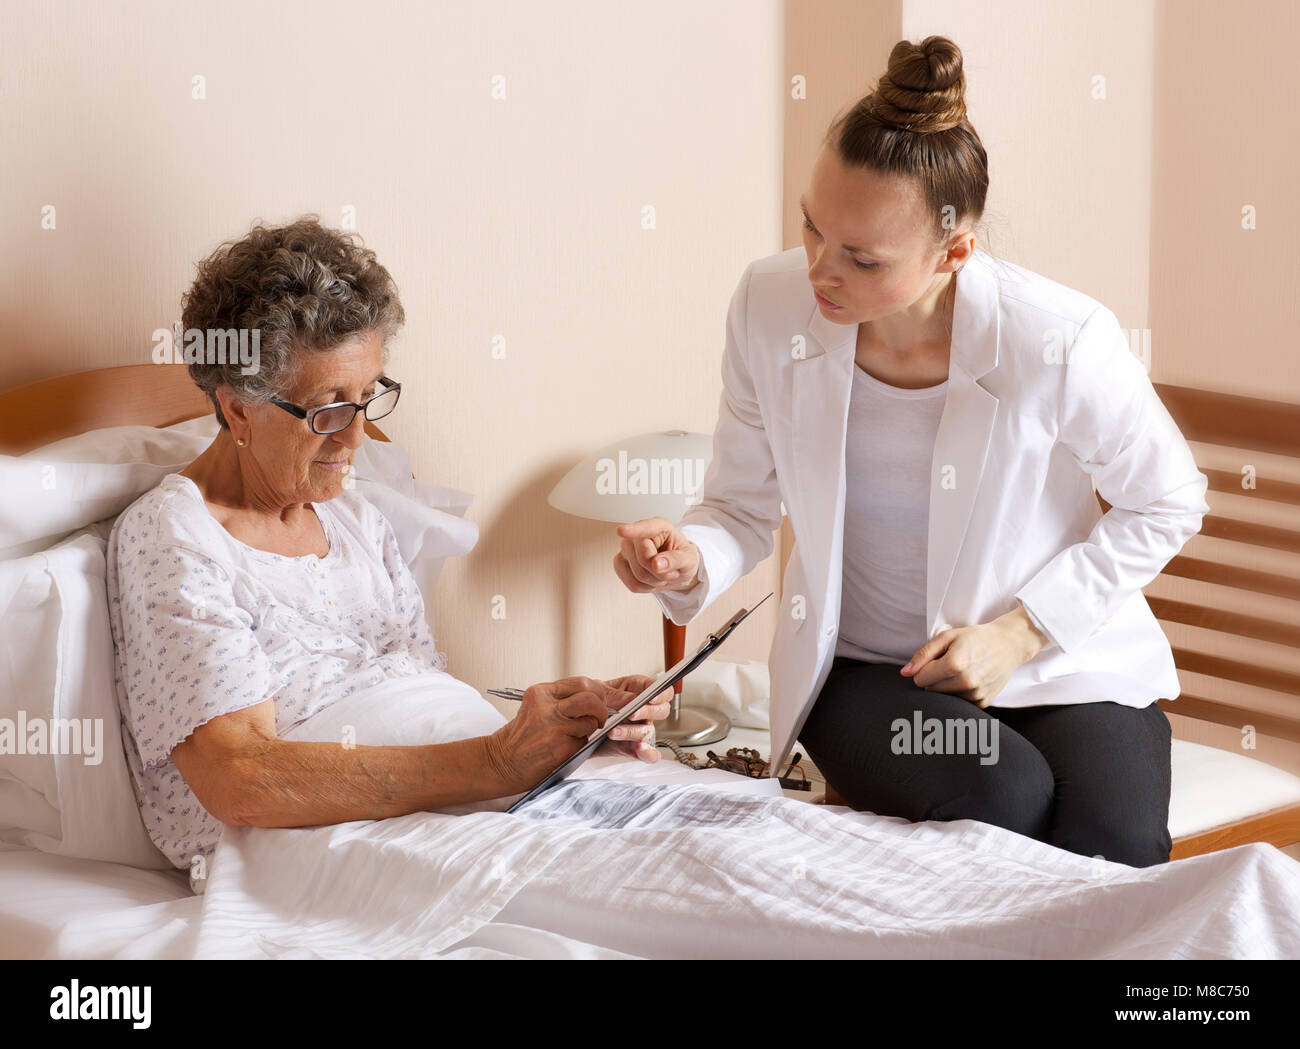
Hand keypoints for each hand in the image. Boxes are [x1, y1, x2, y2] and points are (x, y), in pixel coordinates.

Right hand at [484, 677, 611, 792]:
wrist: (500, 762)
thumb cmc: (521, 736)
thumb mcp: (536, 707)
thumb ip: (562, 698)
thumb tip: (597, 694)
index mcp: (540, 693)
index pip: (581, 683)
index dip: (598, 691)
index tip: (602, 699)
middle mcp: (546, 708)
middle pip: (591, 698)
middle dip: (602, 708)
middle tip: (600, 717)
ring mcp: (554, 729)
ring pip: (590, 722)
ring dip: (590, 729)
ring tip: (575, 735)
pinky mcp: (561, 748)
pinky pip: (584, 742)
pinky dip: (580, 745)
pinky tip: (564, 748)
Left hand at [598, 674, 668, 762]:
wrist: (578, 723)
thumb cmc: (592, 702)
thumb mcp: (598, 692)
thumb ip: (614, 694)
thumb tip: (630, 699)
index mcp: (639, 691)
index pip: (662, 691)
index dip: (662, 694)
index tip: (652, 697)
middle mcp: (644, 711)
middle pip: (661, 711)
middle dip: (648, 711)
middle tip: (632, 713)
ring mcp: (641, 730)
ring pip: (648, 731)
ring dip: (632, 732)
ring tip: (613, 731)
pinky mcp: (634, 748)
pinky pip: (650, 755)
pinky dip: (648, 753)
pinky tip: (640, 749)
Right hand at [613, 518, 701, 594]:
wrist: (676, 569)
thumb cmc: (682, 558)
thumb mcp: (689, 559)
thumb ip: (676, 560)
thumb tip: (656, 564)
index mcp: (659, 527)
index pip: (645, 528)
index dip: (632, 530)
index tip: (621, 531)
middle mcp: (638, 535)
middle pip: (643, 559)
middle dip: (660, 572)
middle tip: (670, 569)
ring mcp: (626, 548)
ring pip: (638, 574)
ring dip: (654, 581)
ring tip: (662, 573)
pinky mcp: (619, 563)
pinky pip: (631, 583)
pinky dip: (645, 587)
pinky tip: (651, 579)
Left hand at [898, 607, 1048, 707]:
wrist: (1008, 645)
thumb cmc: (976, 638)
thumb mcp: (947, 636)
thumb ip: (923, 654)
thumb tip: (905, 672)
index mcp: (954, 664)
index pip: (920, 679)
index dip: (923, 669)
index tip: (934, 661)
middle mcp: (966, 682)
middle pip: (930, 691)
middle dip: (933, 678)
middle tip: (948, 665)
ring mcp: (976, 694)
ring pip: (943, 699)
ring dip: (946, 687)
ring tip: (960, 671)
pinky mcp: (983, 702)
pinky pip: (958, 703)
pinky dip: (958, 693)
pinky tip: (969, 680)